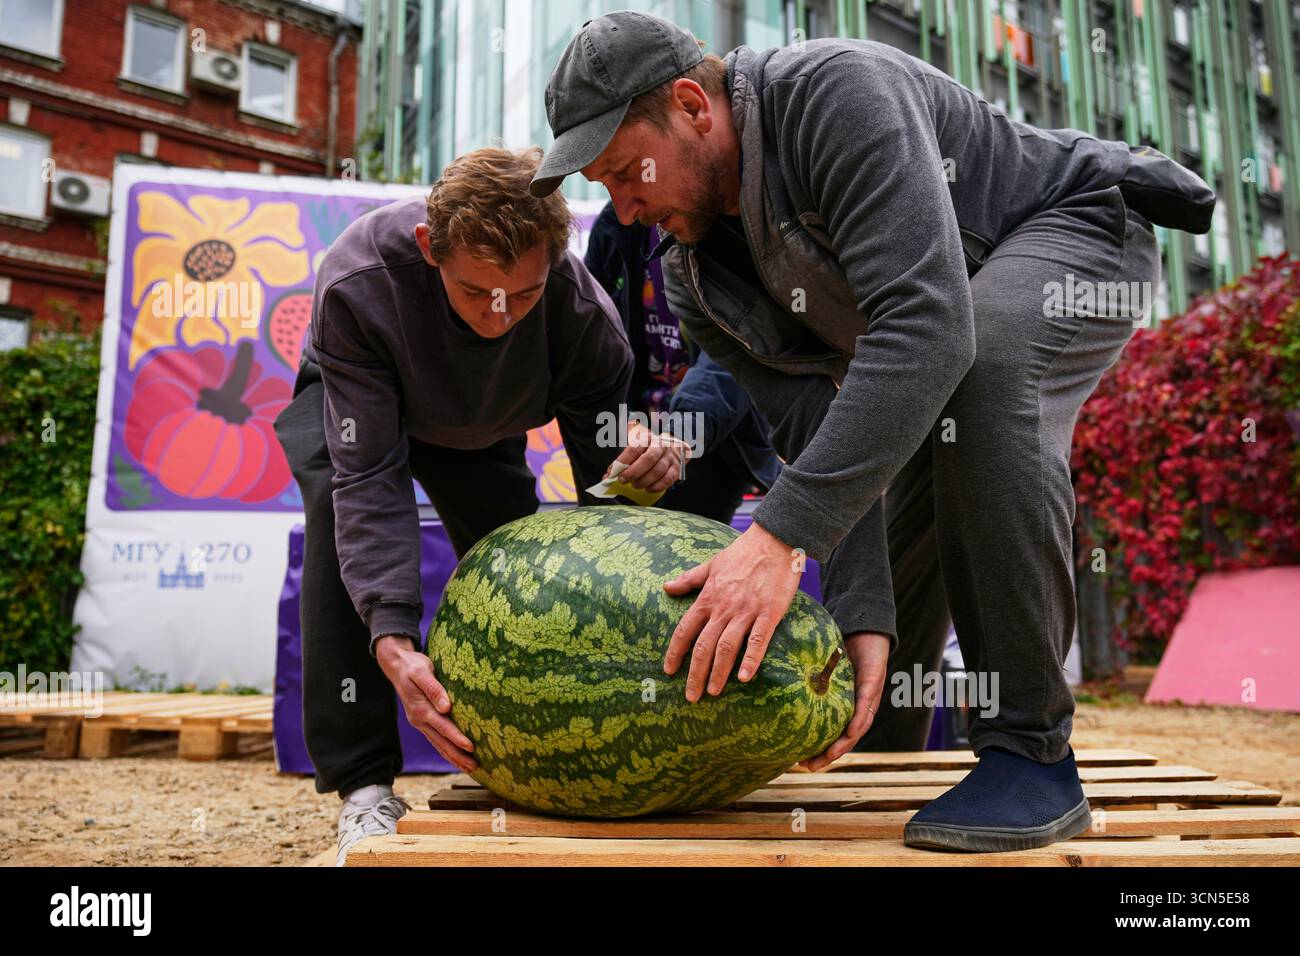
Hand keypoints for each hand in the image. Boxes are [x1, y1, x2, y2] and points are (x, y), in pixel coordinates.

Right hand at [374, 634, 476, 772]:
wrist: (397, 665)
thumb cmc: (412, 666)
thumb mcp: (422, 672)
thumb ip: (434, 689)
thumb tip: (446, 707)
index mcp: (420, 709)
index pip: (442, 727)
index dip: (457, 738)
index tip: (471, 747)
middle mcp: (419, 720)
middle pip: (440, 742)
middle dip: (457, 756)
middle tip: (475, 768)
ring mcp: (419, 722)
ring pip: (438, 744)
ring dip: (452, 757)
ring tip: (469, 768)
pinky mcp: (422, 721)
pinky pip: (435, 739)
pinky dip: (445, 750)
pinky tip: (455, 756)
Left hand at [606, 421, 688, 491]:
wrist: (675, 446)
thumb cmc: (650, 449)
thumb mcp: (637, 447)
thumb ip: (623, 460)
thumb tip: (608, 476)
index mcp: (648, 438)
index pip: (634, 448)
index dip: (623, 461)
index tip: (613, 471)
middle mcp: (660, 446)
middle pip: (648, 459)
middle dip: (633, 472)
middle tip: (623, 480)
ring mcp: (670, 457)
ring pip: (657, 471)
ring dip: (644, 481)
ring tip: (635, 485)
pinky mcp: (677, 468)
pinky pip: (667, 480)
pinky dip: (656, 487)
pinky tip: (648, 489)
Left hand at [662, 521, 802, 701]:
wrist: (774, 541)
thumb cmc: (742, 553)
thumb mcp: (711, 564)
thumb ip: (689, 579)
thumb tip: (666, 587)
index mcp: (708, 597)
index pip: (685, 630)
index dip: (675, 652)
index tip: (668, 670)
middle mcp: (723, 608)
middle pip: (703, 646)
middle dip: (694, 674)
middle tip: (690, 696)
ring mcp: (746, 611)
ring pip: (726, 647)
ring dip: (718, 672)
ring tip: (712, 691)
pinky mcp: (769, 613)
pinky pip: (757, 641)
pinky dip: (750, 660)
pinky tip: (744, 678)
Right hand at [799, 631, 889, 771]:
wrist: (865, 624)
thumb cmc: (840, 644)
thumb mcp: (818, 666)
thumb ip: (804, 677)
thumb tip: (772, 679)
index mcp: (844, 703)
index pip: (833, 732)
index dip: (820, 749)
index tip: (801, 761)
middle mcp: (858, 704)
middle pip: (846, 737)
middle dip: (828, 754)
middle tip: (809, 767)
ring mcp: (868, 695)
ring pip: (858, 727)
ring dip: (844, 743)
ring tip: (828, 755)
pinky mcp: (874, 681)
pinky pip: (866, 704)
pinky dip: (859, 719)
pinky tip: (851, 731)